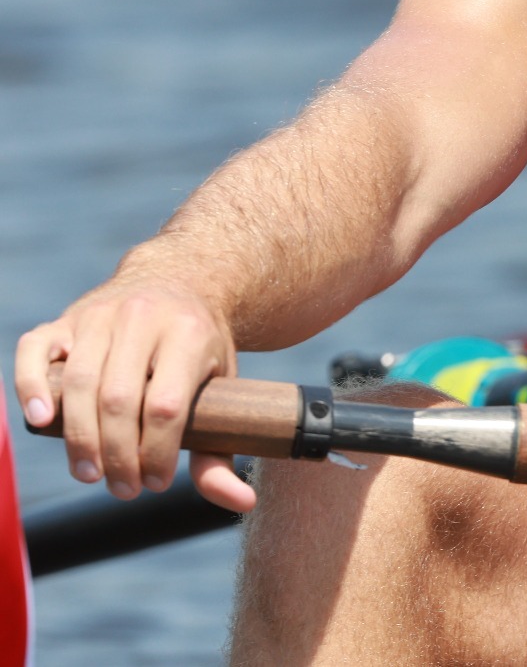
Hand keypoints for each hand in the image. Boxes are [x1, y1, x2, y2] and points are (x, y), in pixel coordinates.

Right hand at [14, 282, 253, 511]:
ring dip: (79, 438)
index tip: (155, 483)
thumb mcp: (224, 383)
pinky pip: (35, 350)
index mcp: (189, 333)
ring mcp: (100, 314)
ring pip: (79, 381)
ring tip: (90, 473)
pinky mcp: (66, 318)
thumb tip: (241, 502)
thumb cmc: (200, 346)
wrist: (180, 279)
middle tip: (122, 488)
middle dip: (117, 454)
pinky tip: (40, 421)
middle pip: (119, 398)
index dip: (156, 452)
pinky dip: (31, 386)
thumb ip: (224, 446)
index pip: (165, 404)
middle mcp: (142, 318)